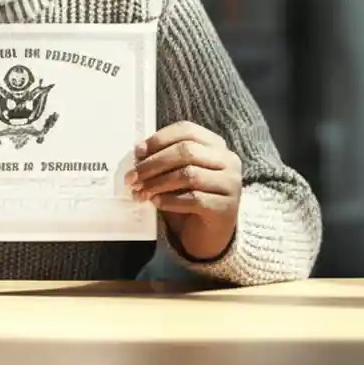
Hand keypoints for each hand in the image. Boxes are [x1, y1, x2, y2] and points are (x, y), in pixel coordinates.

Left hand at [125, 121, 241, 260]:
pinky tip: (156, 203)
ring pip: (189, 175)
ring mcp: (231, 184)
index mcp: (215, 145)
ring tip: (141, 191)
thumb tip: (138, 152)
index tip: (137, 152)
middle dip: (154, 163)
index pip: (187, 131)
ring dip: (158, 183)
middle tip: (133, 177)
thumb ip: (163, 159)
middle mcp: (228, 161)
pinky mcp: (226, 207)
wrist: (208, 234)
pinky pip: (194, 199)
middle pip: (187, 152)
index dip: (159, 139)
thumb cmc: (188, 198)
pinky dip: (170, 200)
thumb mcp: (175, 173)